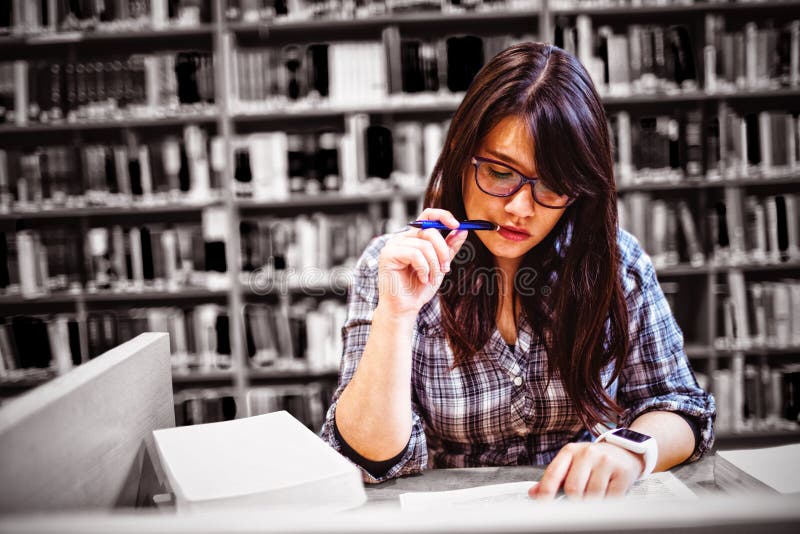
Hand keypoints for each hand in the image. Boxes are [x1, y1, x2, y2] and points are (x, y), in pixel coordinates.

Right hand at [377, 208, 467, 316]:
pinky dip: (424, 269)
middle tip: (446, 269)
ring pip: (424, 245)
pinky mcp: (388, 254)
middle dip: (443, 252)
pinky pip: (415, 254)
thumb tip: (462, 230)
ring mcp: (393, 245)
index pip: (428, 214)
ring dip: (434, 265)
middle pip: (430, 231)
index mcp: (413, 237)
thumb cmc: (419, 288)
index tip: (458, 226)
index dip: (443, 216)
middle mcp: (402, 237)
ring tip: (432, 278)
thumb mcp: (440, 265)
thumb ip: (449, 248)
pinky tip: (422, 279)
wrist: (405, 307)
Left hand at [529, 442, 644, 499]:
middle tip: (577, 505)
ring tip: (594, 499)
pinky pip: (611, 497)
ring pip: (592, 495)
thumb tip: (534, 493)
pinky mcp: (622, 472)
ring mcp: (605, 461)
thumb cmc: (594, 460)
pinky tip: (606, 497)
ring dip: (592, 503)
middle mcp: (587, 453)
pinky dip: (607, 503)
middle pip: (573, 488)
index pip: (553, 474)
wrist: (624, 450)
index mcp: (570, 451)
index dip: (546, 493)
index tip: (543, 508)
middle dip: (574, 502)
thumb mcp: (572, 463)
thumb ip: (554, 478)